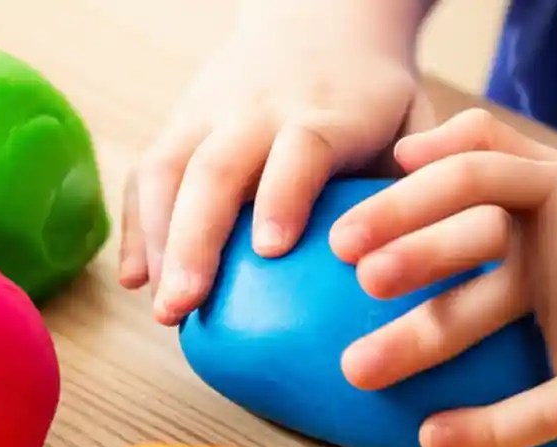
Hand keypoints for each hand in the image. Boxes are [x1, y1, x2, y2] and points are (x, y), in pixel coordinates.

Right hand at [120, 1, 433, 325]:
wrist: (321, 14)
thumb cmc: (373, 91)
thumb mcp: (411, 116)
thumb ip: (415, 175)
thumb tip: (421, 250)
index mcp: (322, 111)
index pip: (299, 148)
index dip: (283, 194)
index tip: (272, 248)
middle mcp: (257, 110)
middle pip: (216, 169)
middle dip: (194, 239)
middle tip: (185, 305)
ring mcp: (210, 114)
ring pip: (168, 169)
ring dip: (156, 240)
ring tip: (158, 306)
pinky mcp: (181, 121)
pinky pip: (147, 172)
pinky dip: (136, 224)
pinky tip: (135, 279)